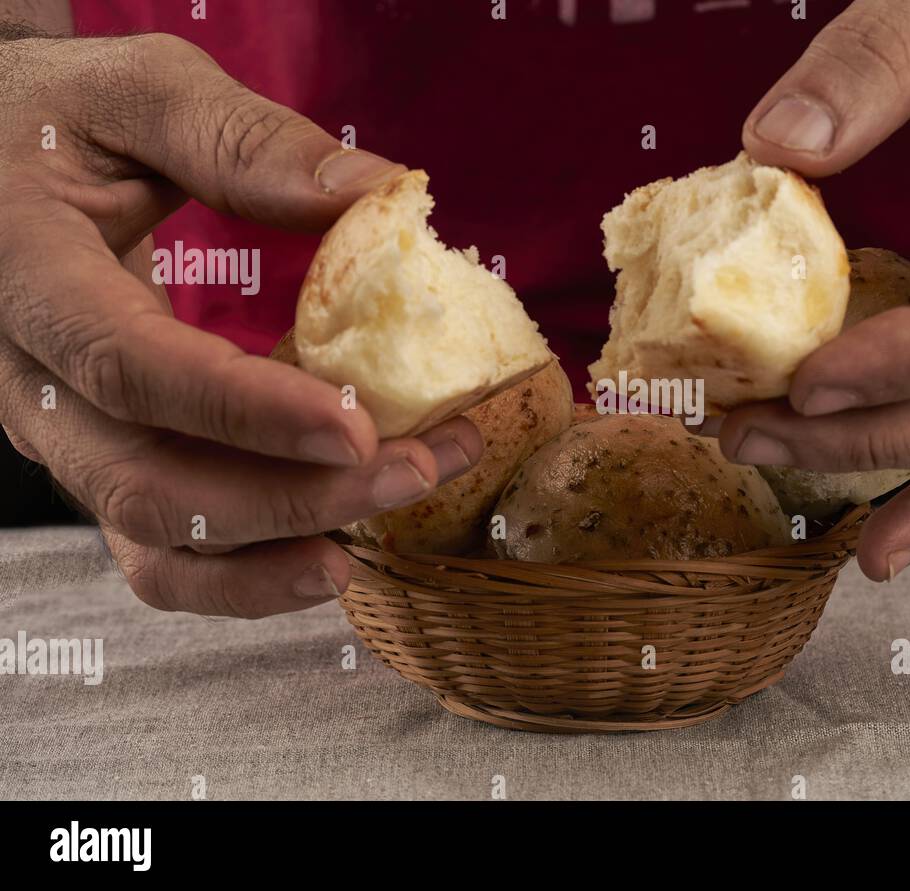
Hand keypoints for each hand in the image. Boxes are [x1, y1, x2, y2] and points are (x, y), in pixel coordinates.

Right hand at [0, 31, 481, 616]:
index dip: (244, 412)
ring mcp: (66, 440)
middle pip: (150, 483)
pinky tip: (336, 551)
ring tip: (398, 512)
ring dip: (288, 546)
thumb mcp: (136, 91)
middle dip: (294, 496)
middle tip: (416, 468)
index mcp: (27, 279)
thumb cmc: (55, 122)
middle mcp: (31, 384)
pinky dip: (253, 574)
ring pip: (158, 542)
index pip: (127, 367)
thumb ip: (243, 141)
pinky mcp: (106, 465)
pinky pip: (167, 556)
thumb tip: (382, 197)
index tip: (357, 428)